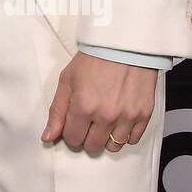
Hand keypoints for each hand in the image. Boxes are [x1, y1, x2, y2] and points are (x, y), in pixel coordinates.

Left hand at [41, 51, 157, 154]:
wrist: (124, 45)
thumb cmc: (94, 59)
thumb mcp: (67, 80)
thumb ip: (57, 111)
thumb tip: (48, 137)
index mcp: (83, 106)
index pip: (73, 139)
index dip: (71, 132)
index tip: (74, 124)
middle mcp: (106, 115)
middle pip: (93, 146)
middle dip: (87, 138)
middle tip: (88, 122)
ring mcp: (127, 116)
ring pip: (113, 146)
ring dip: (106, 137)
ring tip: (104, 121)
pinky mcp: (144, 114)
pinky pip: (133, 139)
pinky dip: (125, 134)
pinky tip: (119, 120)